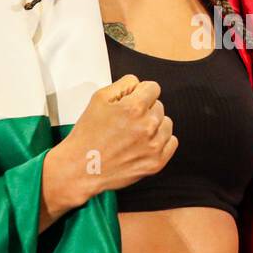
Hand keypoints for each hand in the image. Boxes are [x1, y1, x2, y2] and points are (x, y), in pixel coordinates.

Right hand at [46, 74, 177, 208]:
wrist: (82, 168)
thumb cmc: (88, 135)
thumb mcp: (98, 99)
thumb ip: (123, 85)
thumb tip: (138, 84)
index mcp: (134, 108)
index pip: (153, 88)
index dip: (141, 93)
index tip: (134, 101)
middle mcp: (147, 126)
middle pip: (159, 106)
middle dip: (145, 110)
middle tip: (127, 122)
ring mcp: (153, 145)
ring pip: (166, 124)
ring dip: (154, 126)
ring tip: (134, 134)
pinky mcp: (156, 162)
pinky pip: (171, 143)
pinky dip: (161, 142)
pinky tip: (144, 144)